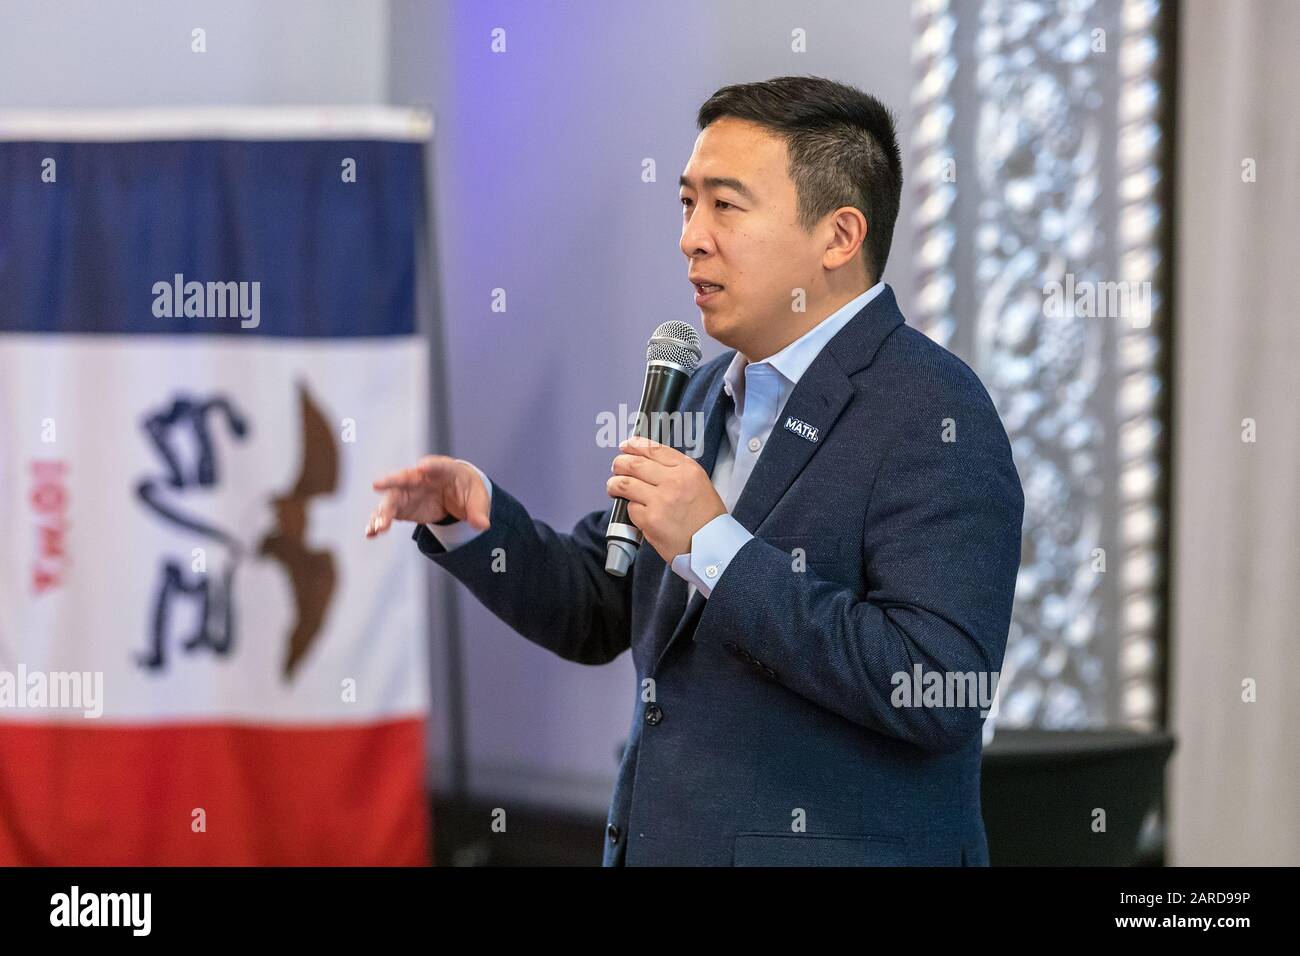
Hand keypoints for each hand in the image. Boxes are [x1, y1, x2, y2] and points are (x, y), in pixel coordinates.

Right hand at [365, 456, 489, 537]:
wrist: (454, 493)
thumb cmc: (466, 490)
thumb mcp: (478, 499)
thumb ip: (478, 512)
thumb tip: (482, 526)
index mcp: (444, 470)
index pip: (438, 466)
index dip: (431, 466)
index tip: (423, 467)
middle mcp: (421, 477)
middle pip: (405, 477)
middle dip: (392, 480)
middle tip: (377, 484)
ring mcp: (409, 492)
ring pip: (392, 499)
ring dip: (383, 512)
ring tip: (378, 526)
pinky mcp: (401, 507)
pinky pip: (387, 514)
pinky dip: (378, 523)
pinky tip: (370, 533)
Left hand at [606, 436, 725, 562]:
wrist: (712, 545)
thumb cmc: (707, 518)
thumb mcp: (700, 483)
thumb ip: (676, 470)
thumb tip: (648, 462)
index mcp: (688, 470)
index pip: (654, 449)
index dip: (635, 445)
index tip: (626, 445)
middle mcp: (673, 481)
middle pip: (635, 463)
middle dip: (620, 463)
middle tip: (616, 466)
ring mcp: (660, 501)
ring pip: (624, 484)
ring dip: (614, 484)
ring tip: (613, 486)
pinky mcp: (650, 520)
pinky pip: (630, 508)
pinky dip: (630, 508)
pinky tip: (635, 510)